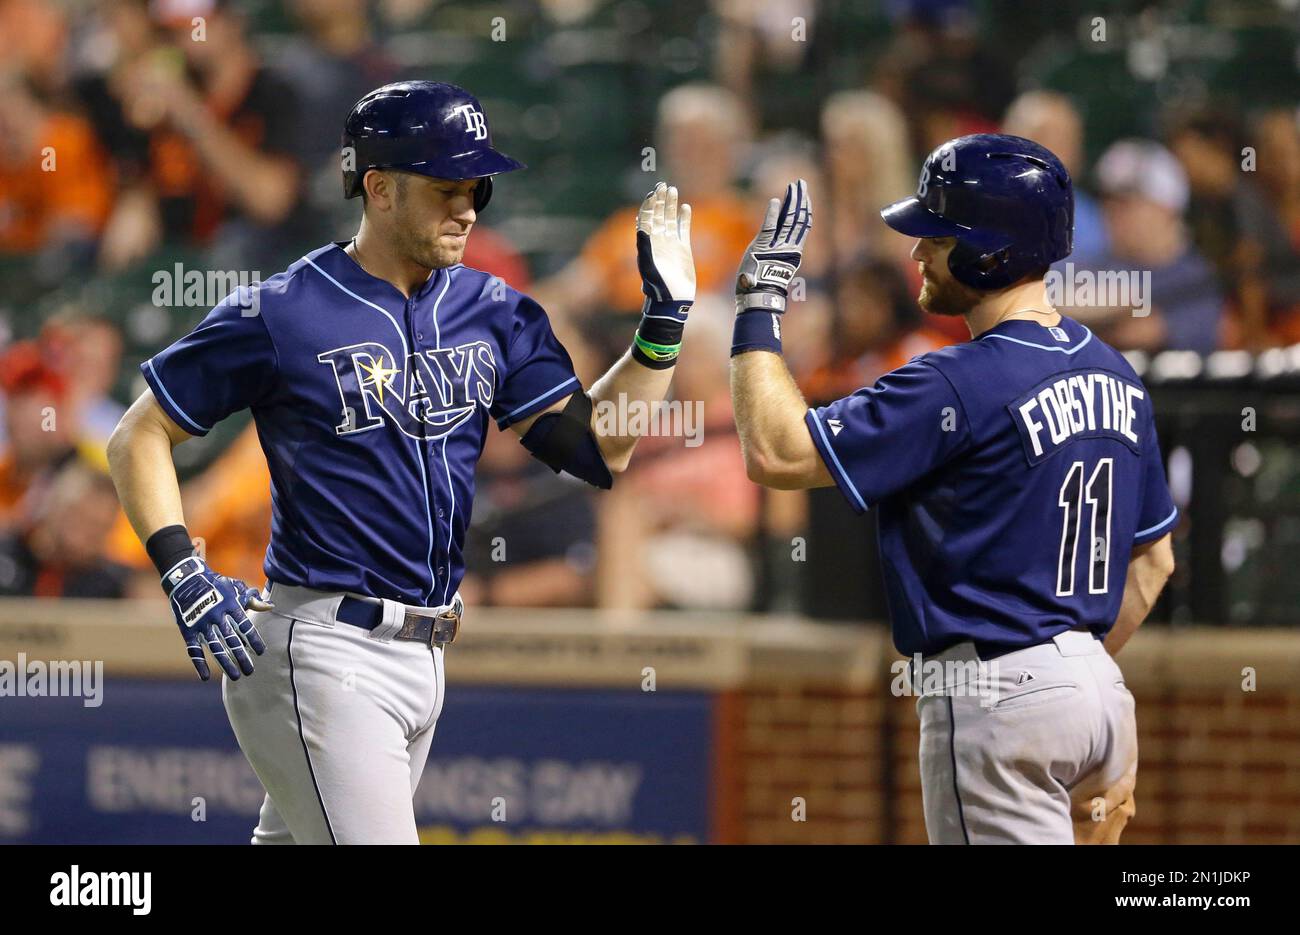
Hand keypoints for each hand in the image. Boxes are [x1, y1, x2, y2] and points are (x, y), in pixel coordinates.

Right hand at [161, 557, 270, 680]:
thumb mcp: (235, 587)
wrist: (186, 579)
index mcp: (230, 605)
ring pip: (215, 647)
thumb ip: (252, 600)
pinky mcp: (187, 630)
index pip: (245, 626)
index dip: (254, 640)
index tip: (261, 652)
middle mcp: (216, 615)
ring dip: (225, 663)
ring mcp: (200, 624)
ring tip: (235, 676)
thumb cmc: (216, 584)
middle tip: (250, 671)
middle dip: (241, 657)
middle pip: (231, 640)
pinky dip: (198, 663)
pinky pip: (193, 649)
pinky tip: (205, 677)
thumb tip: (271, 607)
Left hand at [636, 182, 695, 303]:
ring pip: (670, 219)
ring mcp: (671, 243)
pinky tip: (685, 208)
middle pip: (657, 215)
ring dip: (670, 205)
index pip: (646, 218)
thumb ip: (645, 246)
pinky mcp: (683, 248)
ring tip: (673, 190)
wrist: (674, 299)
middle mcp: (658, 240)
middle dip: (659, 200)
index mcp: (647, 243)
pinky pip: (683, 229)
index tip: (653, 193)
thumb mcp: (648, 266)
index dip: (649, 205)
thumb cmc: (658, 285)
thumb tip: (641, 226)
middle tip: (663, 185)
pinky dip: (684, 218)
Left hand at [736, 179, 811, 313]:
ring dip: (792, 201)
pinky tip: (776, 201)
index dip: (804, 209)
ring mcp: (777, 247)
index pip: (802, 226)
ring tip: (794, 186)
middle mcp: (789, 248)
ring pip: (789, 220)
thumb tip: (773, 247)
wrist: (758, 298)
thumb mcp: (772, 267)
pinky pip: (770, 227)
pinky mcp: (763, 247)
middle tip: (801, 183)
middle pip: (798, 219)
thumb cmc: (762, 286)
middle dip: (800, 199)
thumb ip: (774, 253)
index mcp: (793, 252)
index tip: (804, 196)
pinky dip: (773, 213)